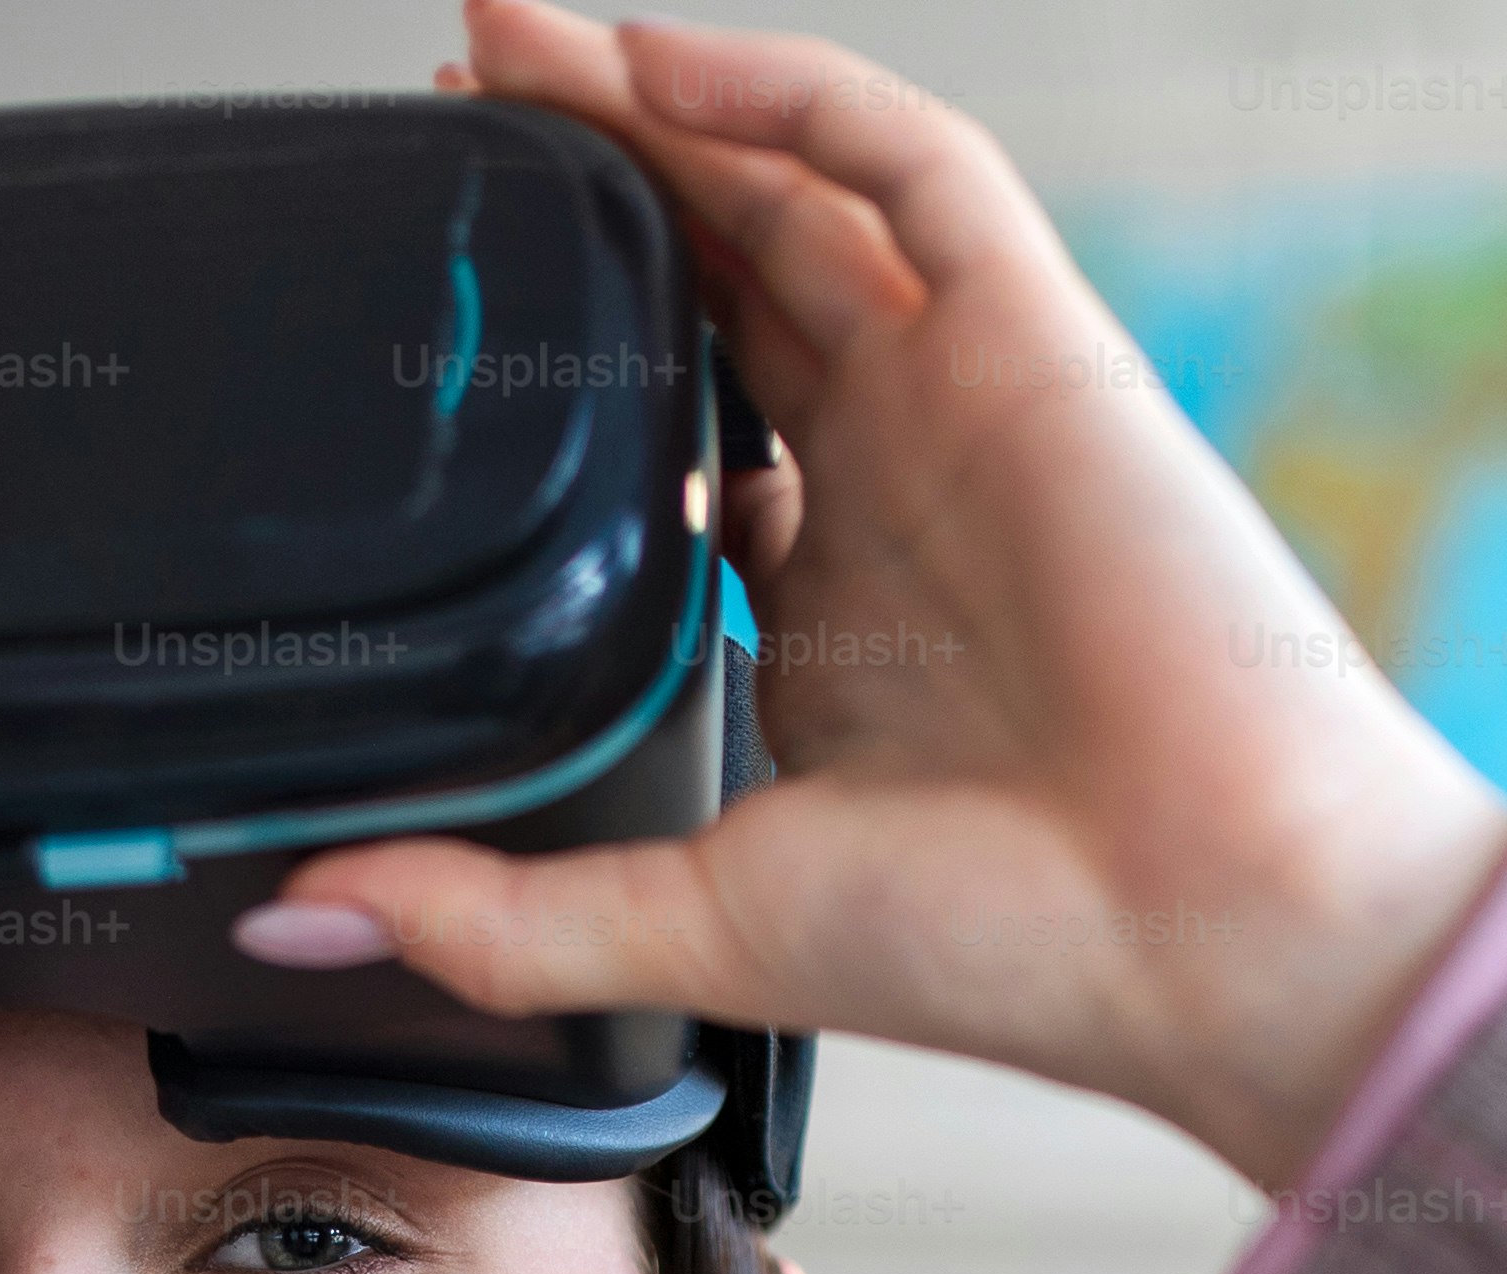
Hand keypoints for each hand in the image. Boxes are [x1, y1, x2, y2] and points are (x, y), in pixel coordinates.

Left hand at [237, 3, 1506, 1192]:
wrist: (1209, 931)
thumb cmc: (1009, 949)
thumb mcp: (690, 931)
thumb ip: (495, 916)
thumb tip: (298, 917)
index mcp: (825, 617)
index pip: (672, 437)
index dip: (563, 365)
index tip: (439, 321)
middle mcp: (891, 487)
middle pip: (718, 283)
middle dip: (587, 187)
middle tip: (449, 109)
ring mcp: (964, 402)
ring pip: (791, 199)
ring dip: (652, 109)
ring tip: (507, 39)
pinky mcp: (1038, 339)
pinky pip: (908, 165)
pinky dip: (788, 96)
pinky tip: (655, 62)